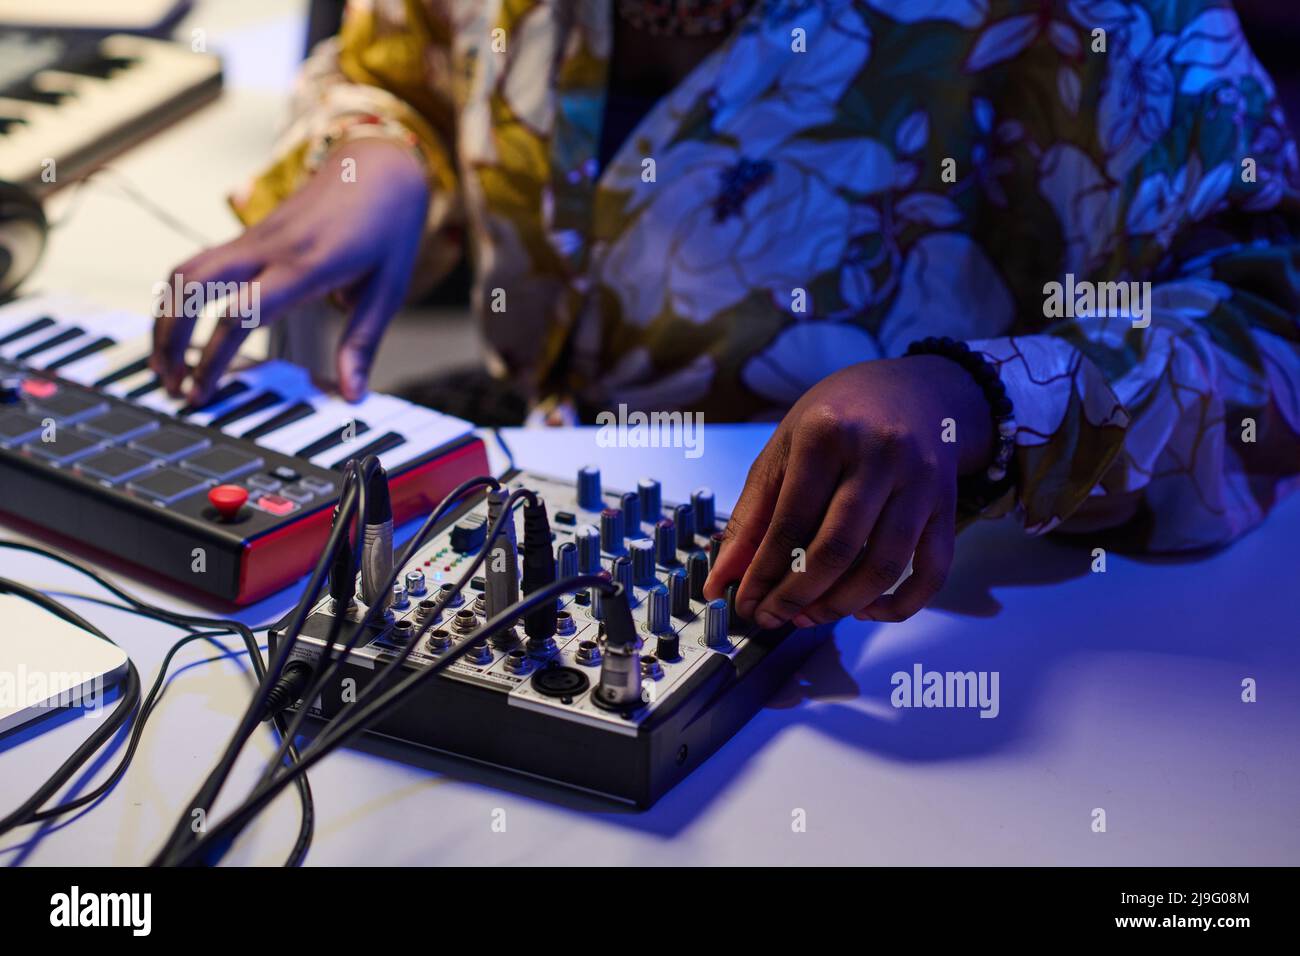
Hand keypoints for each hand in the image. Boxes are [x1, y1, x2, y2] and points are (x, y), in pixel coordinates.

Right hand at [150, 138, 429, 403]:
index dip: (213, 356)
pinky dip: (178, 297)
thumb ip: (362, 344)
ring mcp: (252, 238)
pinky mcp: (247, 236)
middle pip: (192, 285)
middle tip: (172, 385)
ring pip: (184, 271)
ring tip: (165, 366)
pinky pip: (198, 264)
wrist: (377, 166)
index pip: (242, 314)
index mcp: (305, 266)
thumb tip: (353, 396)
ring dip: (165, 318)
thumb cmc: (388, 229)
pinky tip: (180, 330)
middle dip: (170, 337)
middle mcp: (268, 248)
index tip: (202, 393)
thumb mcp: (387, 290)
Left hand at [704, 355, 993, 625]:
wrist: (916, 390)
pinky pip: (931, 571)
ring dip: (841, 604)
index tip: (744, 602)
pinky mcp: (947, 506)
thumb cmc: (840, 419)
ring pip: (884, 565)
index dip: (763, 572)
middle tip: (772, 617)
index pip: (789, 521)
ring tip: (808, 616)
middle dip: (797, 595)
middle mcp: (879, 454)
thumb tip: (724, 575)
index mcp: (827, 434)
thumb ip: (753, 513)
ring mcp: (921, 481)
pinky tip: (865, 610)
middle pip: (837, 548)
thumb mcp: (785, 448)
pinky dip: (899, 604)